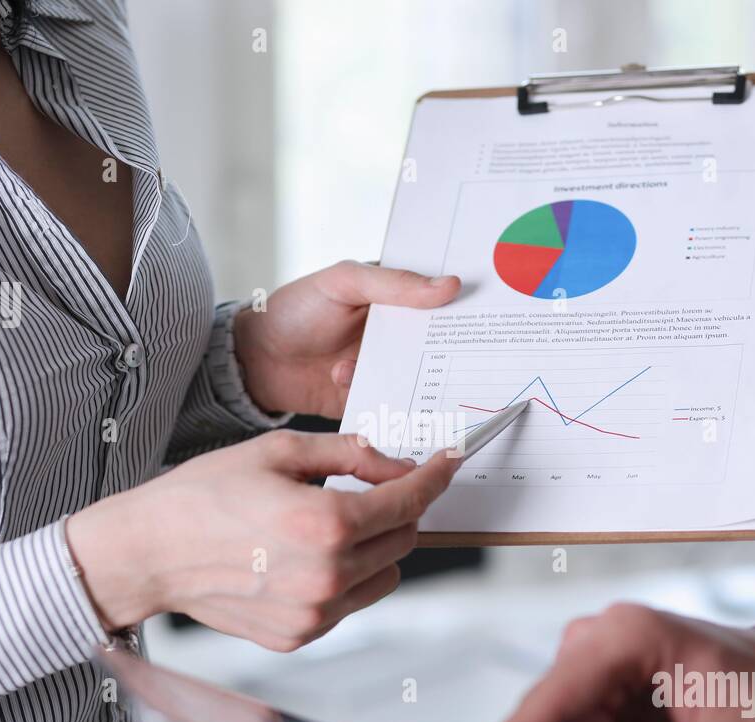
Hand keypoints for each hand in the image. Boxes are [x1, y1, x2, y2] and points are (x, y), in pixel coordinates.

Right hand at [66, 432, 457, 650]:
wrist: (148, 554)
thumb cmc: (202, 497)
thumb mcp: (279, 452)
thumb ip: (351, 455)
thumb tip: (399, 466)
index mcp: (325, 523)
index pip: (409, 501)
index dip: (436, 477)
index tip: (448, 463)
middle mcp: (327, 576)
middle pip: (405, 539)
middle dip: (400, 508)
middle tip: (374, 486)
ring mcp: (315, 613)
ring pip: (387, 575)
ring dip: (377, 546)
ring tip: (331, 525)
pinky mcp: (300, 635)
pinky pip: (351, 603)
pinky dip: (346, 577)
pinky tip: (304, 557)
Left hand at [233, 260, 461, 418]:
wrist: (257, 363)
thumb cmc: (296, 311)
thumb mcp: (343, 283)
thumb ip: (393, 285)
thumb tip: (448, 285)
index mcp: (397, 298)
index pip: (443, 298)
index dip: (469, 303)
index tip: (496, 307)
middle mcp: (400, 334)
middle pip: (443, 342)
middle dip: (458, 348)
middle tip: (481, 352)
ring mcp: (390, 368)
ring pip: (427, 376)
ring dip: (430, 379)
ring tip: (427, 378)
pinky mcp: (378, 398)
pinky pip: (402, 404)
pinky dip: (404, 404)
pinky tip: (397, 399)